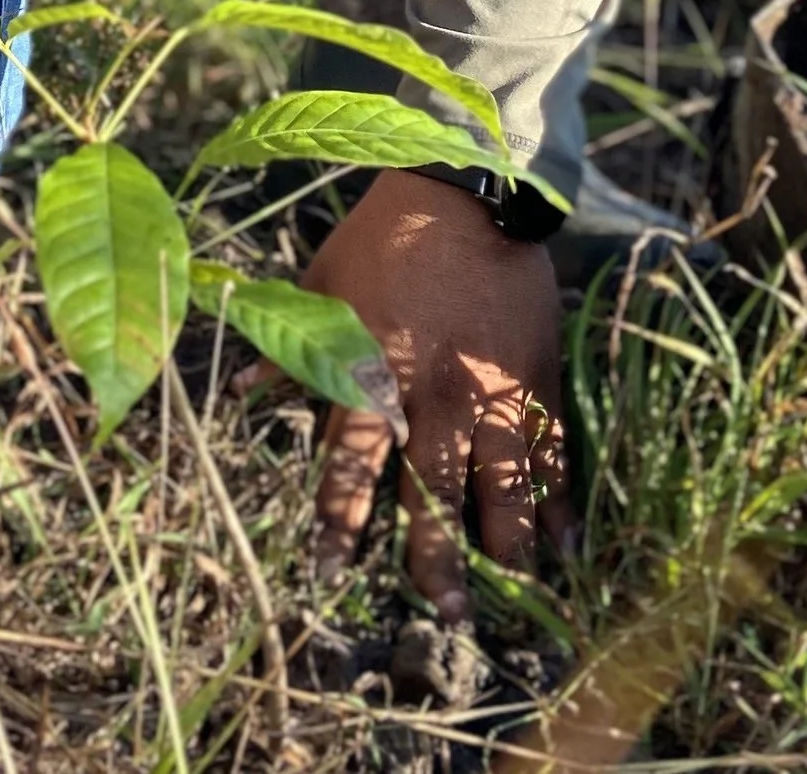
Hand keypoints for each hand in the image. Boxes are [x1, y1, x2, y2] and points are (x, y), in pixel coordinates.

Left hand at [299, 168, 571, 617]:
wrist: (464, 191)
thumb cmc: (382, 240)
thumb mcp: (322, 286)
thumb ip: (290, 349)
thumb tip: (238, 388)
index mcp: (377, 374)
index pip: (351, 467)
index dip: (340, 523)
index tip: (332, 574)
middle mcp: (437, 395)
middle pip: (435, 495)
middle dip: (436, 560)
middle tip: (444, 615)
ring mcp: (494, 391)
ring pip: (503, 486)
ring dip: (507, 546)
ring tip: (512, 593)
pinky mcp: (536, 378)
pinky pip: (550, 451)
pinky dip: (560, 500)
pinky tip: (568, 547)